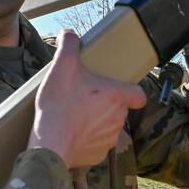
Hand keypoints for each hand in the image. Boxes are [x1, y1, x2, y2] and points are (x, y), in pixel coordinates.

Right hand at [28, 30, 147, 167]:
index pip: (138, 95)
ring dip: (95, 121)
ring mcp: (109, 139)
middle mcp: (118, 119)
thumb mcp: (62, 66)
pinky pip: (95, 144)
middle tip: (83, 97)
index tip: (117, 89)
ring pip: (107, 127)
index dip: (130, 91)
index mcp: (117, 97)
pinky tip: (70, 133)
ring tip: (74, 115)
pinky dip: (86, 139)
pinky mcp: (97, 155)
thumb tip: (69, 34)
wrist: (49, 143)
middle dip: (104, 104)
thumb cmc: (60, 105)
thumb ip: (69, 45)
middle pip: (118, 108)